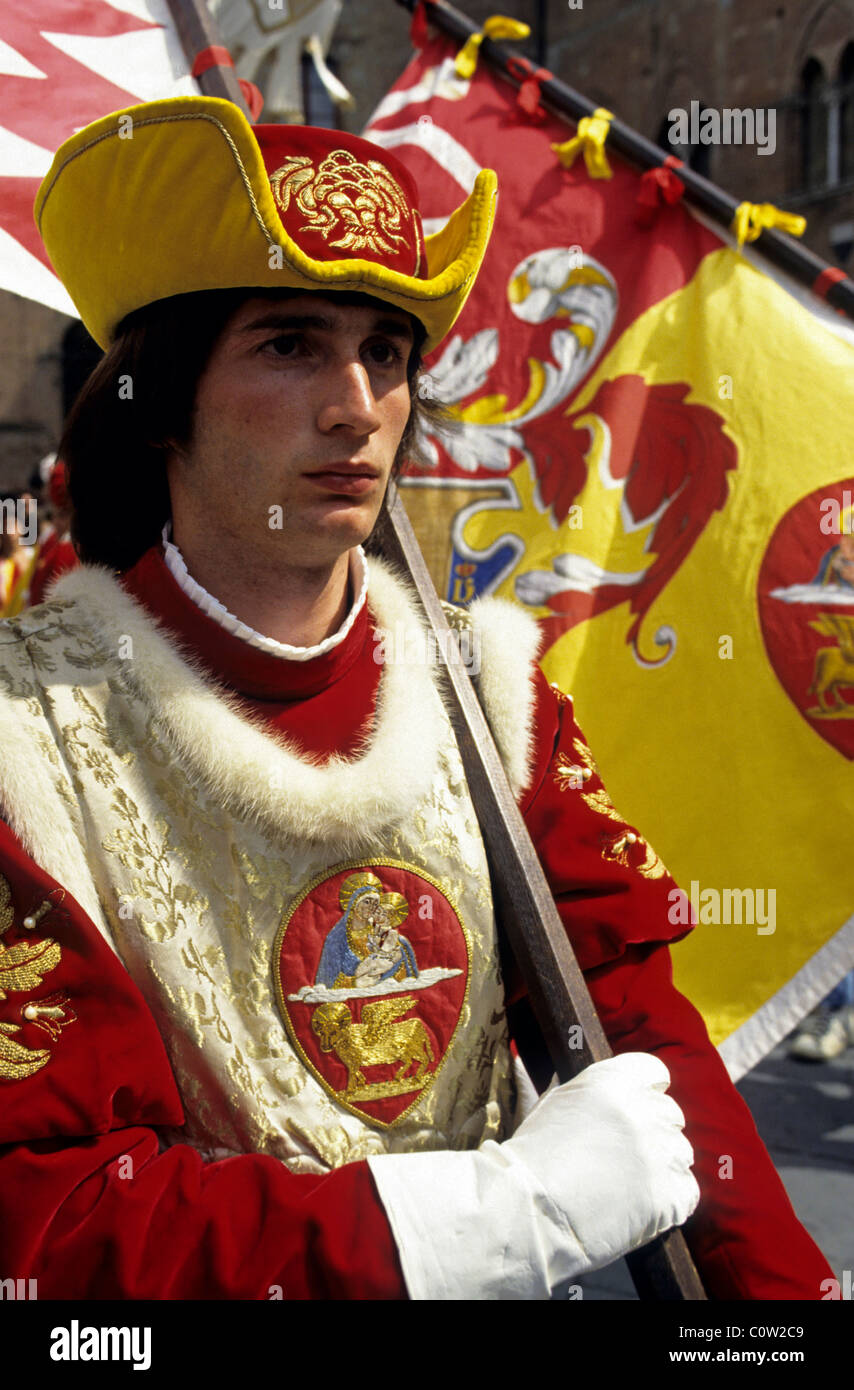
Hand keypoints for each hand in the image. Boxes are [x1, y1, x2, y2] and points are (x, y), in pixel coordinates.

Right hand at [368, 1050, 698, 1298]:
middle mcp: (642, 1111)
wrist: (525, 1211)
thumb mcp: (559, 1101)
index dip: (648, 1090)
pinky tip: (644, 1207)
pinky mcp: (667, 1196)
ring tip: (630, 1184)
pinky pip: (688, 1192)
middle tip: (627, 1155)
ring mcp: (658, 1154)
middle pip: (672, 1115)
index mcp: (613, 1080)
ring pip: (682, 1153)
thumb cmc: (532, 1158)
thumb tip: (616, 1085)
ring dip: (662, 1166)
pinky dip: (671, 1201)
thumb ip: (597, 1091)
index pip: (655, 1072)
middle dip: (654, 1132)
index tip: (640, 1107)